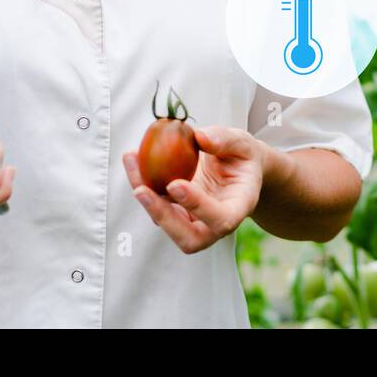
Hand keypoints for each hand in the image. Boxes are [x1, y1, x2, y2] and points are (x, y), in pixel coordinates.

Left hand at [123, 125, 263, 253]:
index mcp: (239, 207)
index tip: (175, 184)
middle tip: (142, 191)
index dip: (197, 206)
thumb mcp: (243, 143)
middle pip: (190, 238)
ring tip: (133, 163)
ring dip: (146, 199)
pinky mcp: (177, 213)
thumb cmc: (243, 157)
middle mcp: (215, 224)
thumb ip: (225, 140)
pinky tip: (133, 159)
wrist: (238, 167)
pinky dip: (142, 184)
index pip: (221, 219)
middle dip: (163, 217)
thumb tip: (199, 137)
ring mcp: (194, 222)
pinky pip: (157, 205)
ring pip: (167, 223)